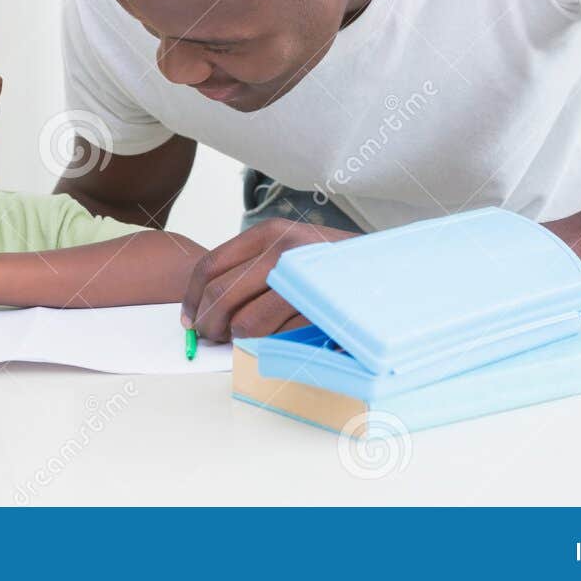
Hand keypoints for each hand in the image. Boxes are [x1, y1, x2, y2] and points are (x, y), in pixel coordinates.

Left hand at [181, 220, 355, 341]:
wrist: (391, 274)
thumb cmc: (335, 270)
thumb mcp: (293, 253)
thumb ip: (253, 270)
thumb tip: (203, 305)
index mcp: (271, 233)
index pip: (209, 265)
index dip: (190, 298)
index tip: (188, 320)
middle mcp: (283, 249)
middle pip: (219, 295)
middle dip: (209, 324)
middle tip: (213, 338)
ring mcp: (302, 278)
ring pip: (244, 323)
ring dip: (241, 340)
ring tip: (252, 340)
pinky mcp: (318, 307)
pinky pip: (276, 338)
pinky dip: (271, 346)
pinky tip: (283, 340)